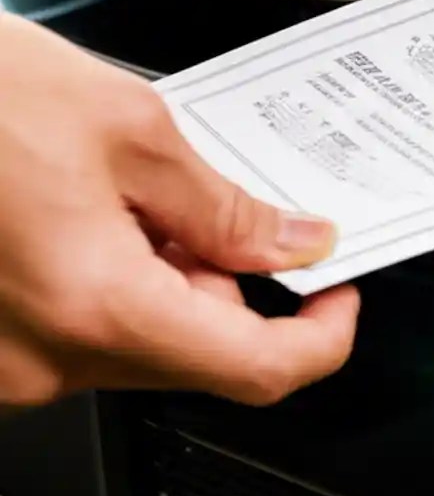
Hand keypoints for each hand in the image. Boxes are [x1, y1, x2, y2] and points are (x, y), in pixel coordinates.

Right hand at [0, 13, 358, 406]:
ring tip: (128, 189)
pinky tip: (88, 211)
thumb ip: (226, 205)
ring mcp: (3, 362)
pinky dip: (110, 279)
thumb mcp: (129, 126)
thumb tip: (293, 243)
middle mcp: (42, 358)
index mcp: (96, 306)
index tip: (338, 296)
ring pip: (137, 339)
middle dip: (229, 282)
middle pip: (197, 352)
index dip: (320, 337)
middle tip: (217, 204)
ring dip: (165, 276)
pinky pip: (79, 329)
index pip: (257, 370)